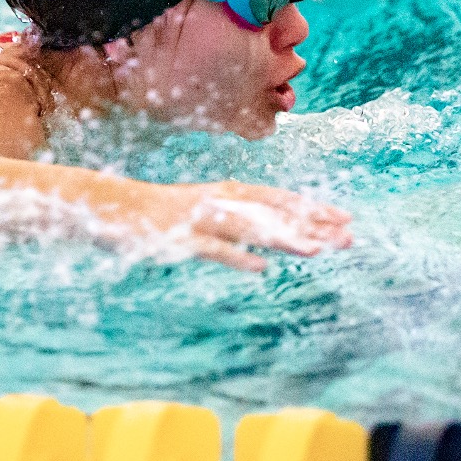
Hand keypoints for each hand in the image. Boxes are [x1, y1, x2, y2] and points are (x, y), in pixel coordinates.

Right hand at [126, 178, 353, 271]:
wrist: (112, 207)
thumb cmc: (162, 214)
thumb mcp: (204, 217)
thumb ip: (235, 235)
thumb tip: (263, 257)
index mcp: (229, 192)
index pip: (280, 199)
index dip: (313, 208)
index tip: (346, 219)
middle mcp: (221, 200)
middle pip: (274, 212)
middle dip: (312, 224)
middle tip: (349, 237)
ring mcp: (201, 218)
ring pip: (250, 228)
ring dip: (284, 238)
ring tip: (316, 251)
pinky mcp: (180, 237)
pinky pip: (212, 247)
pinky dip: (235, 255)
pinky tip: (260, 267)